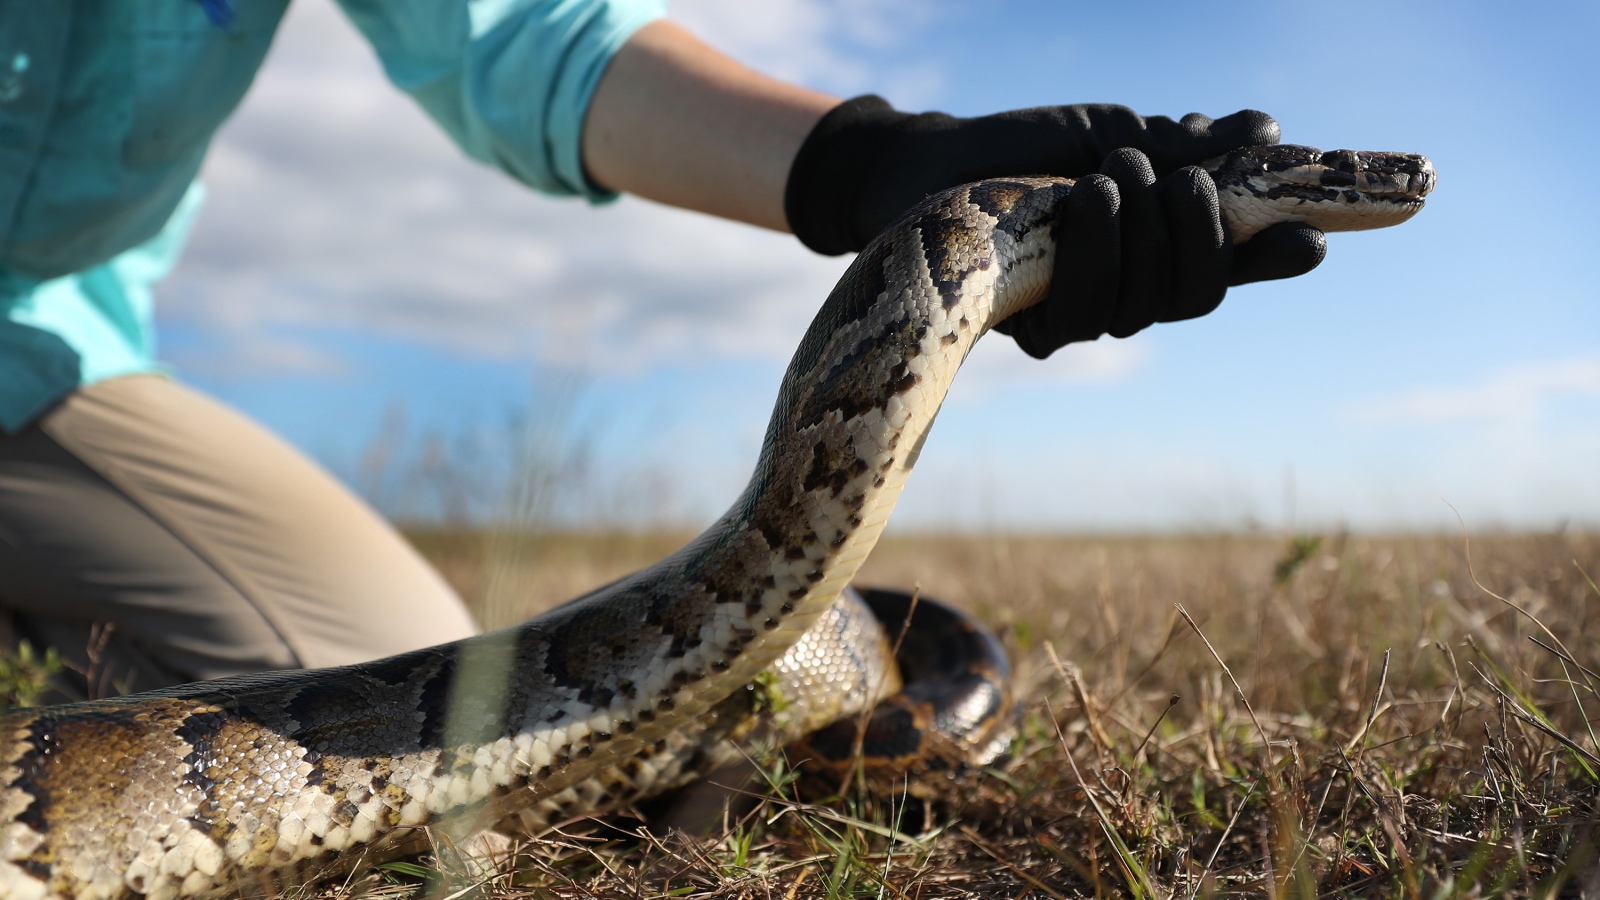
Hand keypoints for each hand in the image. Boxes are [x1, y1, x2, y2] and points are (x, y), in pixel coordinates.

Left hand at [784, 96, 1325, 356]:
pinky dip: (1094, 247)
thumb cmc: (1027, 149)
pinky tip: (1080, 198)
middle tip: (1186, 182)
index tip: (1314, 239)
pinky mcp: (1035, 328)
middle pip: (1198, 294)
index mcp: (1163, 244)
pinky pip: (1085, 310)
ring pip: (1144, 304)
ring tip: (1111, 171)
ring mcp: (1085, 315)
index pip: (1235, 263)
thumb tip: (1267, 135)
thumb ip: (1185, 145)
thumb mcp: (1112, 130)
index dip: (1277, 259)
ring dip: (1140, 231)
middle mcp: (1132, 290)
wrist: (933, 163)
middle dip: (1204, 236)